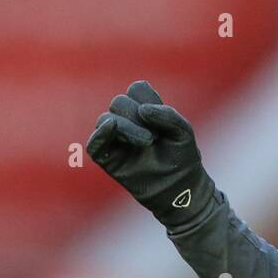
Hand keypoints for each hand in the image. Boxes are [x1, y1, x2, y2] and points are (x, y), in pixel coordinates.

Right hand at [86, 80, 215, 229]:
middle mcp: (127, 121)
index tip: (164, 118)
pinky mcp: (108, 159)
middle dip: (136, 115)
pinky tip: (111, 129)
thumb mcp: (183, 132)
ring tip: (147, 142)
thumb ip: (167, 116)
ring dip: (127, 127)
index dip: (148, 99)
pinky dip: (99, 135)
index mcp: (144, 110)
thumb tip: (141, 111)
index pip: (136, 89)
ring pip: (106, 119)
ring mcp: (115, 140)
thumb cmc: (182, 158)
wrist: (180, 188)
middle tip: (154, 137)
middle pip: (119, 102)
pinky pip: (94, 145)